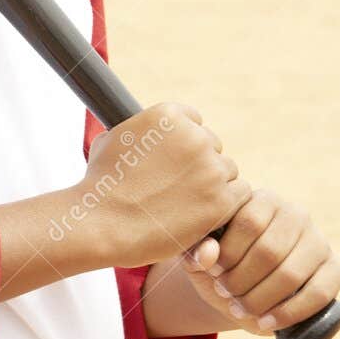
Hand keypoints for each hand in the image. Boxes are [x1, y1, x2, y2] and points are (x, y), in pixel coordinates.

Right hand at [80, 102, 251, 267]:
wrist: (101, 222)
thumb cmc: (100, 184)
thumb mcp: (113, 138)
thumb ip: (139, 128)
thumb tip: (143, 127)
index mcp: (170, 115)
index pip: (195, 124)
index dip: (184, 147)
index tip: (172, 165)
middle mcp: (195, 136)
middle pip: (213, 148)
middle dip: (199, 167)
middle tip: (177, 189)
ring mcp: (210, 168)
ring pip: (228, 171)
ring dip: (213, 186)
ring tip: (186, 205)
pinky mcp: (221, 200)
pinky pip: (240, 194)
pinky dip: (225, 206)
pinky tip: (203, 215)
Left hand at [180, 189, 339, 335]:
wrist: (246, 289)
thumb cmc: (221, 266)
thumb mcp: (201, 257)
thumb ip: (196, 251)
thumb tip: (207, 254)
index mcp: (263, 200)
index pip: (249, 222)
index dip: (229, 253)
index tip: (213, 272)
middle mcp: (295, 214)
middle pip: (269, 251)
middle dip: (242, 280)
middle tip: (225, 294)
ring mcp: (318, 240)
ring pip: (291, 274)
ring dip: (261, 299)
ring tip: (239, 309)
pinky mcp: (334, 268)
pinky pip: (318, 293)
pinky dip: (288, 313)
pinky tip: (265, 322)